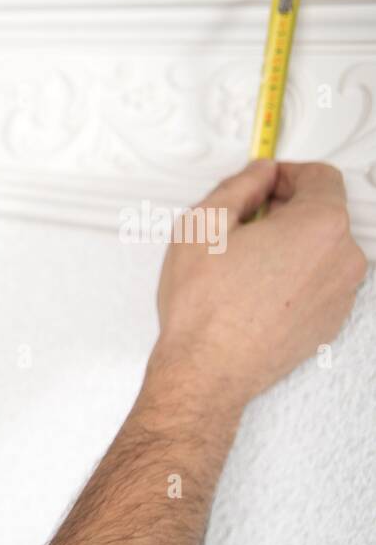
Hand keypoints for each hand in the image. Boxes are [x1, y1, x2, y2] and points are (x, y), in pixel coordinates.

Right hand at [153, 159, 367, 406]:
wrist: (208, 370)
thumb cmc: (205, 309)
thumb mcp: (202, 225)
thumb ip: (239, 185)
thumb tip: (257, 176)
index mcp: (319, 225)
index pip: (321, 176)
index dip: (287, 174)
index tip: (264, 183)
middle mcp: (342, 258)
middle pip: (322, 214)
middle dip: (285, 214)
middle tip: (243, 228)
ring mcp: (341, 293)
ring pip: (320, 251)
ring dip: (290, 249)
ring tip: (244, 267)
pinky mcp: (330, 321)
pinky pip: (318, 284)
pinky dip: (294, 281)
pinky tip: (255, 293)